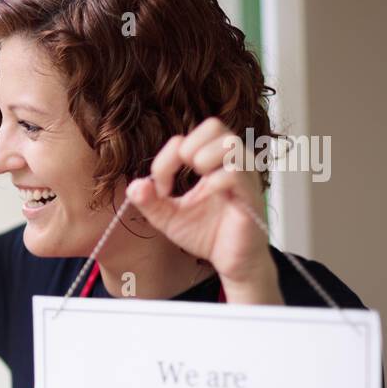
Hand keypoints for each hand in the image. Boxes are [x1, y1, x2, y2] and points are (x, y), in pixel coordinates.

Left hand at [126, 118, 281, 302]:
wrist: (231, 262)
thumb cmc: (208, 235)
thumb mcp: (169, 218)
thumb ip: (150, 202)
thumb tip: (135, 185)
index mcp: (211, 164)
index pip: (188, 138)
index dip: (167, 157)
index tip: (160, 187)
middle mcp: (230, 164)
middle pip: (214, 125)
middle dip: (190, 145)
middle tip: (182, 171)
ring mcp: (243, 178)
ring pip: (230, 144)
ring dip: (204, 157)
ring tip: (197, 181)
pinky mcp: (251, 197)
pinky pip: (238, 174)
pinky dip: (216, 181)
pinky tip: (208, 194)